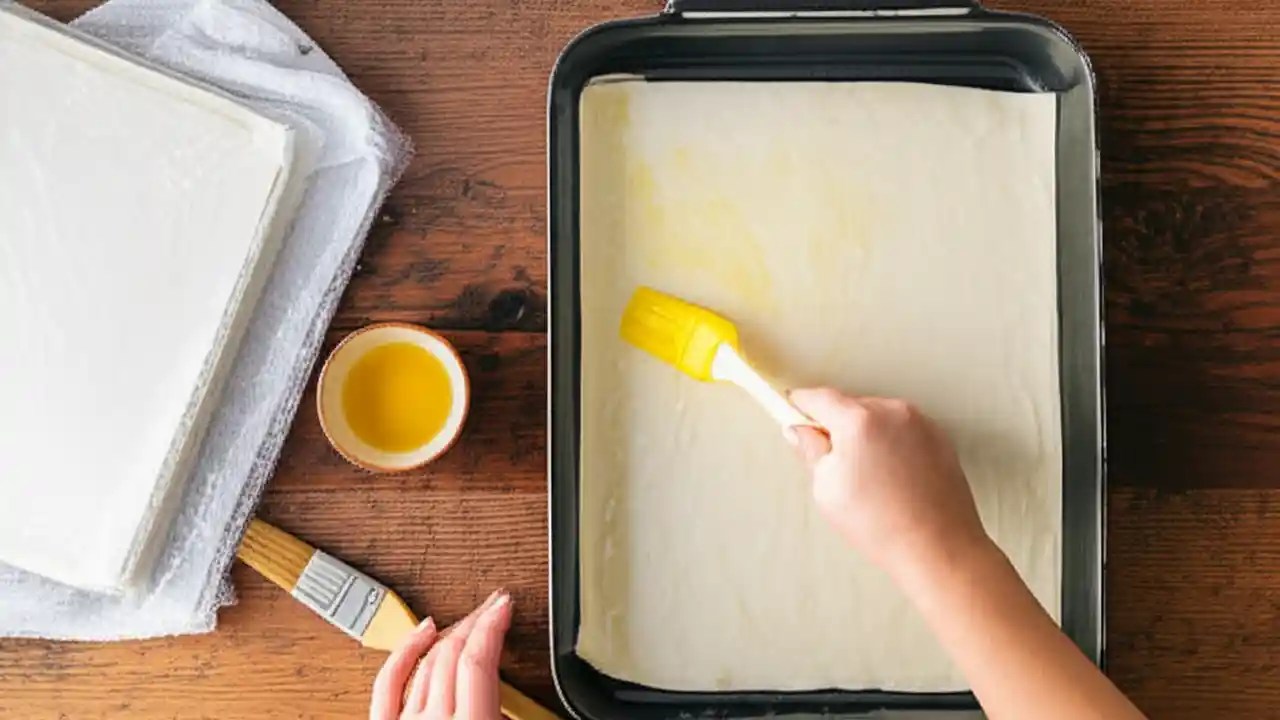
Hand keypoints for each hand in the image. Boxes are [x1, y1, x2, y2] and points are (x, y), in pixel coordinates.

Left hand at [370, 590, 511, 719]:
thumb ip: (513, 713)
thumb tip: (513, 704)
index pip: (477, 660)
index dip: (492, 625)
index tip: (503, 606)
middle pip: (452, 653)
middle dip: (476, 622)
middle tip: (492, 607)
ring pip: (426, 660)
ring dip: (448, 633)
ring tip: (465, 620)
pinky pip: (389, 680)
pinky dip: (405, 650)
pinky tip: (422, 633)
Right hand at [787, 388, 988, 579]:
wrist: (938, 548)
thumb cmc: (881, 525)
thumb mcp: (828, 491)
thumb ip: (812, 451)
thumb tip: (801, 432)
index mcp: (859, 421)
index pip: (820, 397)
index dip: (801, 405)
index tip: (793, 412)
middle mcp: (892, 412)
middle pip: (850, 405)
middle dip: (836, 426)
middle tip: (833, 462)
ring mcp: (920, 422)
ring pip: (877, 416)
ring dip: (865, 434)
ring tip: (869, 478)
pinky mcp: (939, 437)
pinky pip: (901, 429)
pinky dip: (890, 443)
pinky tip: (891, 478)